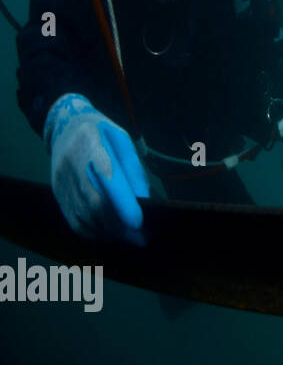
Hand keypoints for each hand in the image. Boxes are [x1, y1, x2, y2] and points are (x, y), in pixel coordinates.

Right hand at [45, 93, 148, 242]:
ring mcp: (60, 181)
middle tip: (140, 236)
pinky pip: (73, 219)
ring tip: (129, 237)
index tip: (138, 222)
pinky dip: (92, 231)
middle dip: (119, 224)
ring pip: (83, 215)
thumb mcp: (122, 140)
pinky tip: (109, 233)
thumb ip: (133, 168)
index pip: (106, 176)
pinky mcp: (57, 193)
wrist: (64, 127)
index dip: (121, 202)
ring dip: (107, 231)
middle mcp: (71, 164)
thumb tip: (143, 199)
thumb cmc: (101, 133)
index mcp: (91, 144)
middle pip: (94, 202)